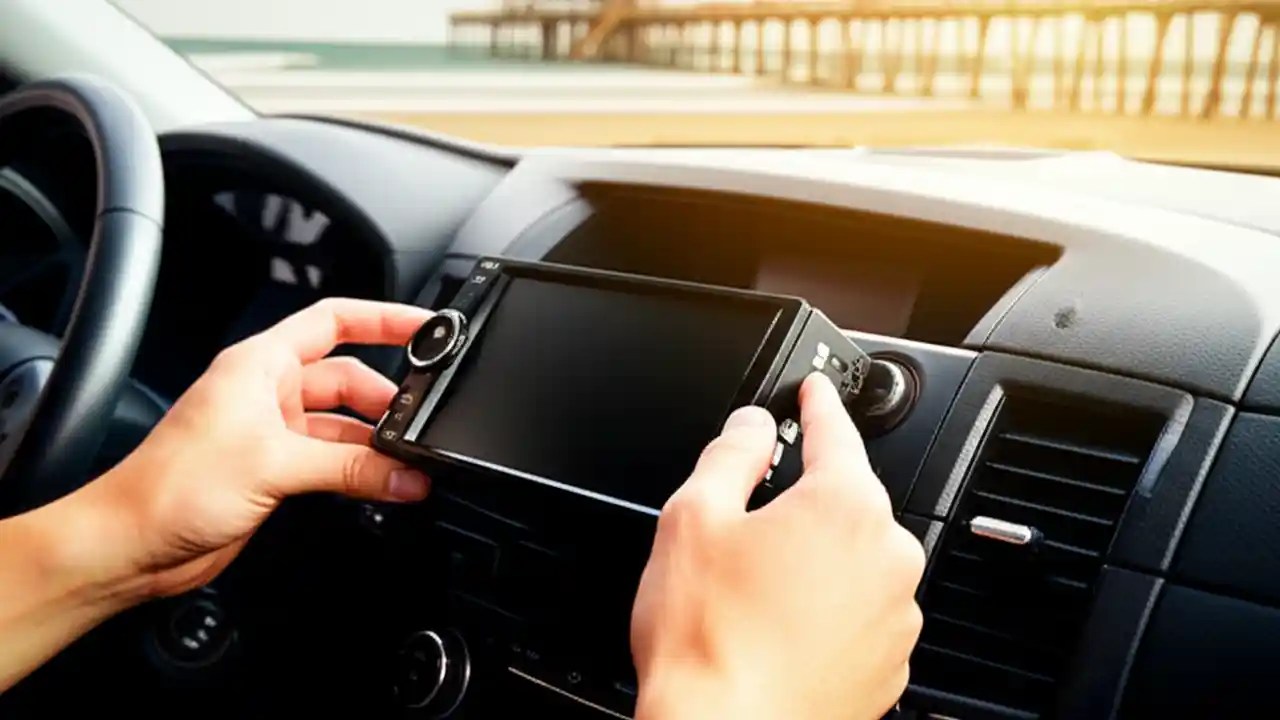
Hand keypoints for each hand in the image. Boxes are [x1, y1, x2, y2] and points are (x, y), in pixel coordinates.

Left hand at [73, 298, 434, 600]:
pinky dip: (360, 473)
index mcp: (260, 364)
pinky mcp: (275, 472)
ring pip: (343, 425)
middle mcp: (268, 393)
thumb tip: (405, 473)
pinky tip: (385, 486)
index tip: (428, 327)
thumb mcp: (274, 463)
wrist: (131, 544)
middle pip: (348, 378)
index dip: (384, 318)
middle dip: (388, 398)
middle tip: (423, 419)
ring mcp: (272, 433)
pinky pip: (332, 462)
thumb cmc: (170, 487)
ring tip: (409, 463)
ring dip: (375, 444)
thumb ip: (349, 467)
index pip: (335, 320)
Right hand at [630, 373, 924, 719]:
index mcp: (844, 506)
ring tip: (753, 595)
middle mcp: (886, 555)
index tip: (816, 388)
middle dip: (801, 502)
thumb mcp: (694, 519)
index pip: (835, 430)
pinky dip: (827, 610)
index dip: (818, 401)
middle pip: (845, 500)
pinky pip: (860, 612)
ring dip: (814, 561)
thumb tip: (752, 426)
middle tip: (745, 529)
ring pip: (853, 560)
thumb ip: (731, 455)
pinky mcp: (890, 663)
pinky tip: (777, 630)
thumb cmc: (710, 641)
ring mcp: (895, 614)